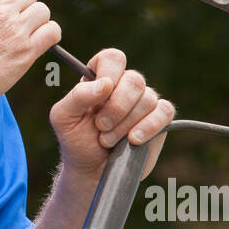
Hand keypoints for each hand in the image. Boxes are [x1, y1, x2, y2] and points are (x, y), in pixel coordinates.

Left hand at [49, 48, 174, 180]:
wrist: (92, 170)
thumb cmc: (76, 141)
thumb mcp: (63, 118)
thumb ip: (78, 96)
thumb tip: (106, 83)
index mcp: (101, 78)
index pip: (112, 58)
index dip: (109, 73)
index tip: (101, 94)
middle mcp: (124, 86)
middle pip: (134, 79)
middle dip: (117, 107)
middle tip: (100, 126)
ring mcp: (144, 102)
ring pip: (148, 98)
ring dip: (126, 123)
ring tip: (107, 140)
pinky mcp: (159, 119)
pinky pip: (164, 112)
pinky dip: (149, 126)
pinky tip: (133, 140)